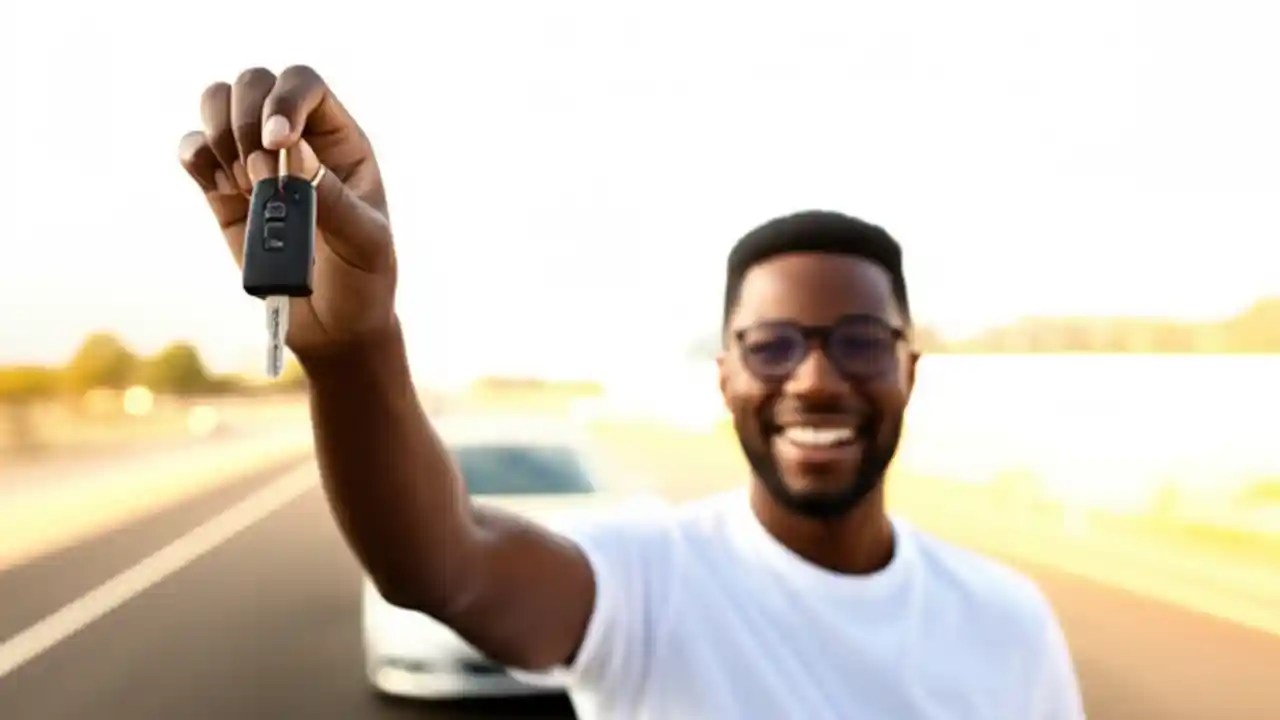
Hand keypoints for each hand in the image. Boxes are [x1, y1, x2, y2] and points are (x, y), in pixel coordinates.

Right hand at [178, 65, 396, 356]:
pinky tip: (222, 190)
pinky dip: (196, 158)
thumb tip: (290, 150)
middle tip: (258, 176)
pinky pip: (194, 148)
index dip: (284, 100)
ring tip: (244, 186)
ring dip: (219, 135)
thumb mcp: (366, 242)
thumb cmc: (363, 279)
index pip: (305, 85)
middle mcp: (296, 140)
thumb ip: (332, 197)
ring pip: (217, 103)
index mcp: (340, 141)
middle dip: (244, 120)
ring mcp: (256, 161)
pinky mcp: (223, 191)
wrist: (335, 326)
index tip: (277, 142)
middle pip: (254, 82)